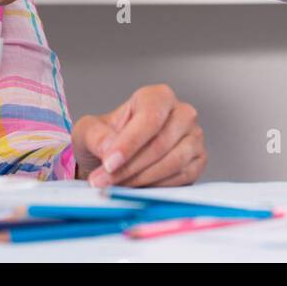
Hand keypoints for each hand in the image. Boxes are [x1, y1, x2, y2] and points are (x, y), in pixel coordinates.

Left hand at [72, 84, 206, 187]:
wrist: (117, 159)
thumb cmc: (105, 139)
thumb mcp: (88, 131)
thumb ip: (95, 135)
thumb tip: (109, 148)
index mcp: (157, 96)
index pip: (149, 118)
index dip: (129, 143)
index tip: (109, 164)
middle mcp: (182, 113)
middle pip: (160, 143)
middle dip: (130, 167)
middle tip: (104, 182)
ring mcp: (194, 137)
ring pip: (172, 162)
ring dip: (141, 179)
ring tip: (116, 187)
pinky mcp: (198, 161)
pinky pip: (181, 177)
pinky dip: (157, 187)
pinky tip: (136, 189)